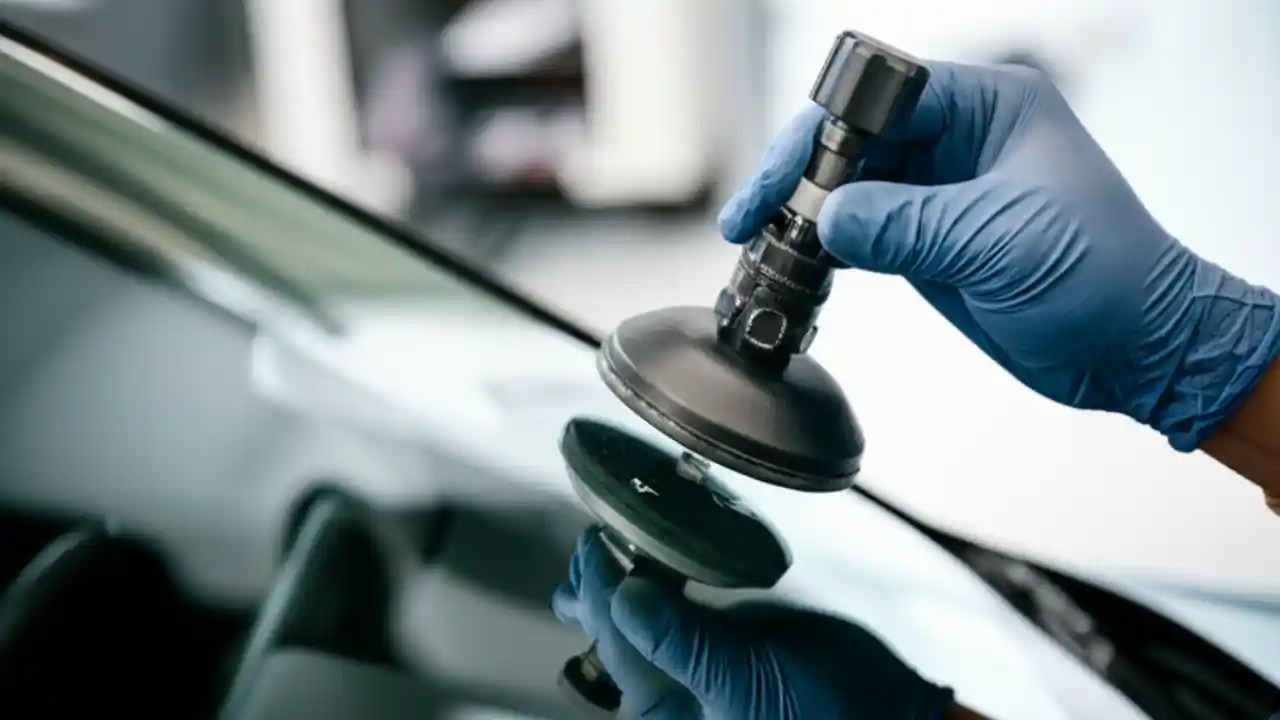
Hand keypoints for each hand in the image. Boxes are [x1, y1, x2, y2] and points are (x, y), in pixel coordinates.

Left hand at [552, 528, 955, 718]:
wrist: (887, 712)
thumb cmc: (820, 713)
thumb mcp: (747, 685)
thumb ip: (684, 644)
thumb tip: (624, 597)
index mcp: (665, 714)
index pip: (616, 645)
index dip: (600, 591)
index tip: (593, 543)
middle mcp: (669, 695)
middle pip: (612, 633)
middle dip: (595, 587)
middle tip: (590, 539)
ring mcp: (689, 669)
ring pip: (635, 619)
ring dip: (620, 579)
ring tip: (604, 543)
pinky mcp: (716, 646)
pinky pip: (673, 610)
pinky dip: (656, 578)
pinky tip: (646, 553)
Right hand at [719, 62, 1279, 451]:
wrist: (1136, 351)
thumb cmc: (1106, 279)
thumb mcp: (998, 242)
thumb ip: (905, 225)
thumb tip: (827, 219)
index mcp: (990, 108)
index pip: (880, 100)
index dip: (822, 137)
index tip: (783, 182)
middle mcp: (961, 141)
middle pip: (852, 141)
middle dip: (800, 179)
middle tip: (755, 222)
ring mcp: (942, 192)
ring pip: (849, 187)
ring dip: (806, 216)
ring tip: (762, 247)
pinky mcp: (929, 240)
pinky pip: (861, 231)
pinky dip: (826, 248)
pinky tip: (798, 264)